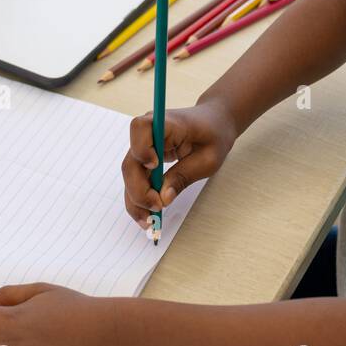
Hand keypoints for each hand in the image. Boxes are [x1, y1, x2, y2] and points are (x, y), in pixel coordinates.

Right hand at [122, 98, 237, 227]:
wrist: (215, 123)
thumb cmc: (214, 135)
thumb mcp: (208, 158)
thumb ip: (184, 176)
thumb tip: (163, 198)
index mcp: (167, 123)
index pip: (141, 128)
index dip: (141, 149)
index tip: (155, 167)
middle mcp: (149, 132)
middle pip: (131, 160)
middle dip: (138, 188)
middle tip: (156, 208)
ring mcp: (145, 145)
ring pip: (130, 174)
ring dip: (135, 199)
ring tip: (148, 222)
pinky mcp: (145, 157)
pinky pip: (137, 178)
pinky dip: (140, 197)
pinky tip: (147, 215)